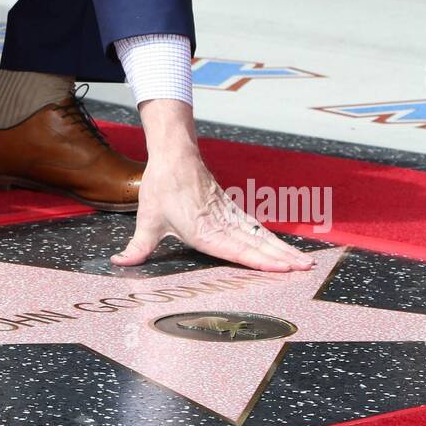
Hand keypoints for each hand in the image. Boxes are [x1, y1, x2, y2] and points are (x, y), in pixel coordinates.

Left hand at [111, 143, 313, 272]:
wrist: (174, 156)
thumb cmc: (161, 188)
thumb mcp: (147, 220)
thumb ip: (138, 247)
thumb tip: (120, 262)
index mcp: (203, 231)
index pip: (236, 250)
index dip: (259, 261)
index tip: (282, 268)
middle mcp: (221, 225)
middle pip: (256, 244)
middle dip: (282, 259)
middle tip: (305, 269)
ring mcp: (228, 216)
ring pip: (259, 235)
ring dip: (282, 249)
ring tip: (304, 261)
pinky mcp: (230, 208)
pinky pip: (254, 226)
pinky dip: (270, 238)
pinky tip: (282, 248)